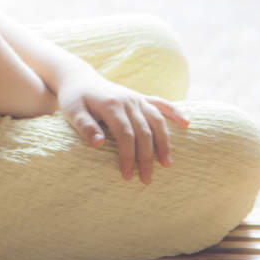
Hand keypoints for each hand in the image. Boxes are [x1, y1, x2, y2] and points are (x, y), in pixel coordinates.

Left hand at [55, 65, 190, 184]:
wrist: (79, 78)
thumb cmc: (74, 99)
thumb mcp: (72, 112)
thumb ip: (85, 127)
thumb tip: (99, 145)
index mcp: (111, 104)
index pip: (125, 134)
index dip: (128, 156)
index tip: (127, 176)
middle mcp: (128, 100)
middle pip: (143, 131)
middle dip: (146, 157)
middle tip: (147, 180)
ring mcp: (136, 98)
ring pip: (156, 120)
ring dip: (164, 142)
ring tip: (167, 164)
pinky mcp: (140, 97)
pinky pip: (161, 103)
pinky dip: (174, 112)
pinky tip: (186, 122)